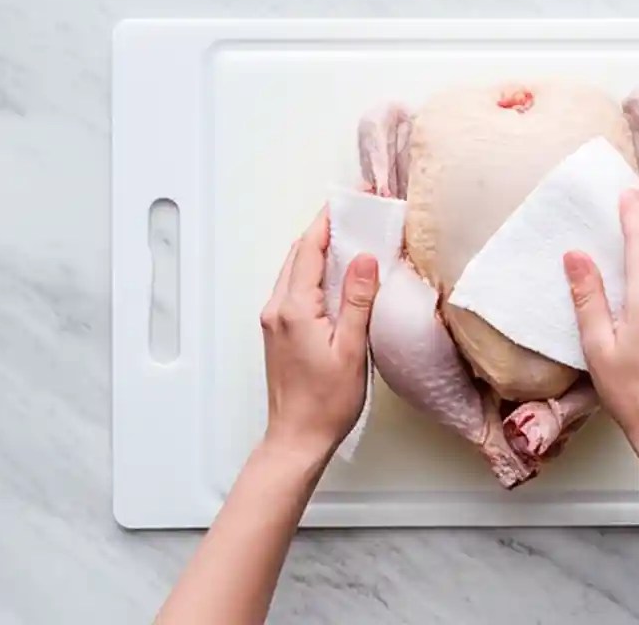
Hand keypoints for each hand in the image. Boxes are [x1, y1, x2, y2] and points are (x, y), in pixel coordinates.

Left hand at [258, 208, 379, 457]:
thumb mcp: (352, 349)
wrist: (297, 438)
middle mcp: (277, 309)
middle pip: (299, 253)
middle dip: (325, 229)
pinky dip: (314, 271)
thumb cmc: (326, 402)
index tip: (350, 199)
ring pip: (295, 269)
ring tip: (351, 237)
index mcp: (294, 309)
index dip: (329, 219)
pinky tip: (337, 276)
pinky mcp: (279, 331)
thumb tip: (364, 258)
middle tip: (355, 213)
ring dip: (319, 249)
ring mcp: (275, 320)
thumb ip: (357, 301)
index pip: (310, 249)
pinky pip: (295, 288)